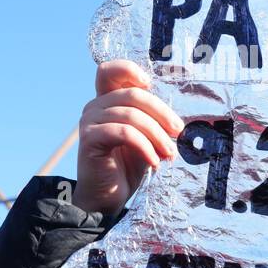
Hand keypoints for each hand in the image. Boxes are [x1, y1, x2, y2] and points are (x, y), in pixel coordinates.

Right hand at [71, 60, 182, 216]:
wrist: (107, 197)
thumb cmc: (128, 166)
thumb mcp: (146, 137)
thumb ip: (153, 120)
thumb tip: (177, 119)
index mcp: (108, 100)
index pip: (110, 70)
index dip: (130, 70)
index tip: (150, 85)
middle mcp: (95, 106)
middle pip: (133, 94)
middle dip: (162, 114)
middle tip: (178, 133)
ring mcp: (89, 121)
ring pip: (131, 115)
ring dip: (157, 135)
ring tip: (169, 154)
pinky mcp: (90, 139)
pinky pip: (124, 133)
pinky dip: (145, 146)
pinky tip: (154, 162)